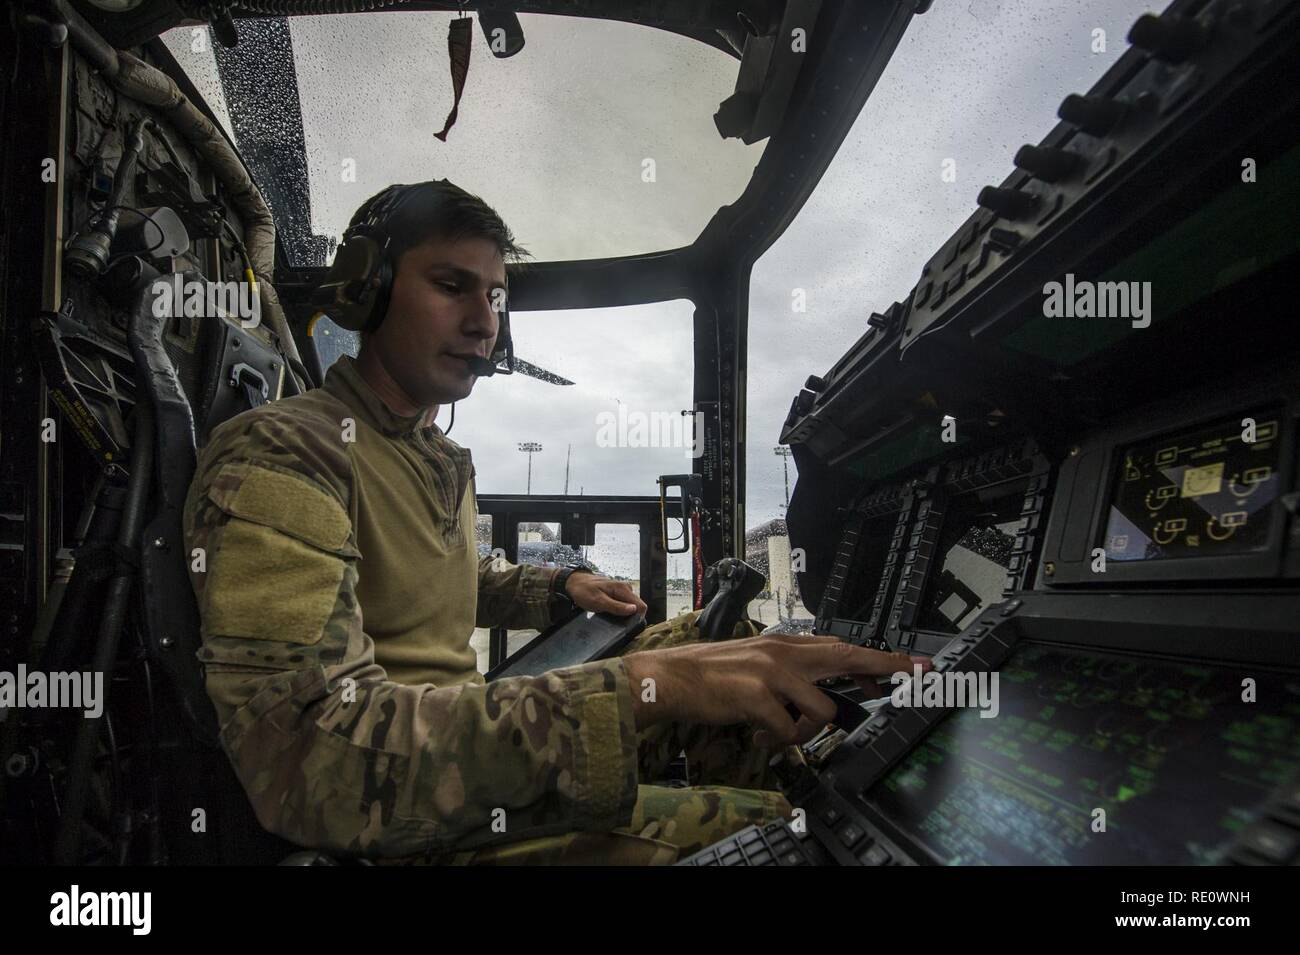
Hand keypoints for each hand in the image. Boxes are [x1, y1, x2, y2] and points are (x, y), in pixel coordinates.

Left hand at [565, 572, 647, 616]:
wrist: (574, 582)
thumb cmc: (584, 591)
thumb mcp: (598, 602)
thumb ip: (616, 606)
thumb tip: (634, 610)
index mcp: (623, 589)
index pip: (641, 606)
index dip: (637, 617)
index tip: (627, 625)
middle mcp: (625, 588)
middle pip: (637, 607)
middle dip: (629, 616)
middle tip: (615, 621)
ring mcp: (622, 591)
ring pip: (630, 607)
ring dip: (623, 614)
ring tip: (610, 616)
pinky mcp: (617, 594)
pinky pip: (623, 605)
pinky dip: (618, 611)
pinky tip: (609, 613)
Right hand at [623, 633, 929, 745]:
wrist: (671, 678)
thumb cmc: (713, 675)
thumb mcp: (758, 662)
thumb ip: (791, 673)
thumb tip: (822, 693)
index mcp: (787, 645)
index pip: (844, 647)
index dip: (882, 657)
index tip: (915, 663)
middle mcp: (785, 653)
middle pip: (848, 658)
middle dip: (886, 668)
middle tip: (917, 675)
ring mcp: (772, 673)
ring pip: (821, 710)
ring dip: (805, 732)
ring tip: (778, 734)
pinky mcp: (757, 697)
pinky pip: (786, 732)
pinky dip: (776, 742)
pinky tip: (758, 738)